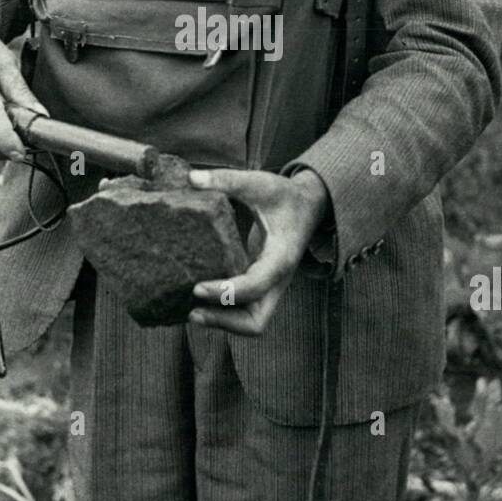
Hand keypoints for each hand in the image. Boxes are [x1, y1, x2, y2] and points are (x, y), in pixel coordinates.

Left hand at [187, 167, 328, 335]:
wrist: (309, 206)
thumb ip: (228, 180)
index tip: (197, 287)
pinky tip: (200, 301)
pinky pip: (246, 311)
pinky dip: (225, 313)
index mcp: (281, 257)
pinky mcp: (263, 286)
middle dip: (225, 322)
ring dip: (224, 322)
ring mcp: (272, 286)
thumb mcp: (260, 183)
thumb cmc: (284, 196)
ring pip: (252, 322)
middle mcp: (278, 279)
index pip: (255, 286)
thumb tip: (192, 178)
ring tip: (192, 311)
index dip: (225, 292)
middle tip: (193, 311)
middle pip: (256, 321)